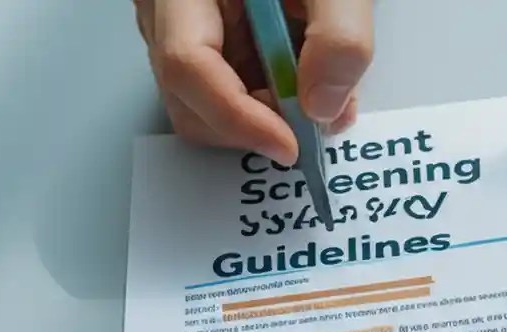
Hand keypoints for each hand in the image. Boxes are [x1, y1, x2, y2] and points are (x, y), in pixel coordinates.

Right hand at [134, 0, 373, 165]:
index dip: (236, 116)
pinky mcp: (205, 44)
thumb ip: (339, 36)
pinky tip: (303, 83)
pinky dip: (268, 106)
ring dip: (265, 118)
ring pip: (204, 106)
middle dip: (253, 124)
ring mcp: (181, 30)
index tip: (289, 144)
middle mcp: (167, 10)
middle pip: (187, 97)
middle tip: (313, 117)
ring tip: (317, 92)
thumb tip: (322, 108)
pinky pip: (224, 93)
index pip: (186, 63)